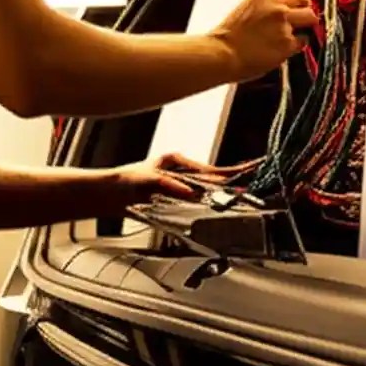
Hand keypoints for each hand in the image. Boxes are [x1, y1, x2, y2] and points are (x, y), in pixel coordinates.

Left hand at [98, 152, 251, 214]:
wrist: (108, 193)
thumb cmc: (124, 182)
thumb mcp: (147, 181)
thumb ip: (170, 185)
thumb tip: (191, 192)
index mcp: (177, 162)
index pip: (209, 169)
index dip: (229, 173)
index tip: (248, 171)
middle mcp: (180, 171)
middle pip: (214, 177)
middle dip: (236, 177)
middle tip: (258, 175)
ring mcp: (178, 183)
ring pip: (209, 188)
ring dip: (226, 189)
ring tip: (249, 188)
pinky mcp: (174, 197)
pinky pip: (199, 199)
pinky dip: (212, 201)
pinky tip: (223, 203)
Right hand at [211, 0, 317, 80]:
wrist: (222, 53)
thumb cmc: (229, 35)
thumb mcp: (247, 9)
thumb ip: (268, 6)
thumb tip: (287, 6)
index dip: (304, 4)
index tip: (306, 8)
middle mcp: (277, 9)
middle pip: (309, 9)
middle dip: (308, 16)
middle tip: (301, 25)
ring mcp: (284, 26)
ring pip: (308, 25)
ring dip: (301, 31)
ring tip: (284, 39)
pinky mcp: (287, 44)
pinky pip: (302, 43)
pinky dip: (296, 46)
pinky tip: (281, 49)